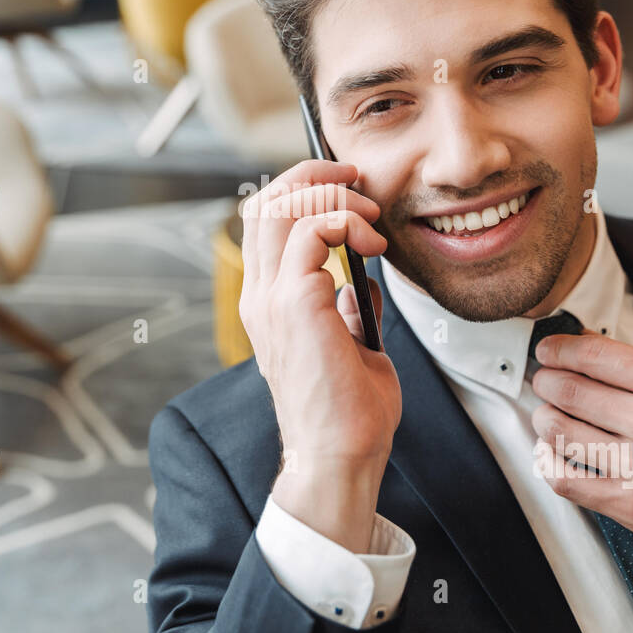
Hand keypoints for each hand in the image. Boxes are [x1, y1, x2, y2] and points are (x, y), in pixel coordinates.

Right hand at [238, 160, 400, 551]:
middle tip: (358, 179)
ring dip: (335, 197)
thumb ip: (348, 308)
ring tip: (371, 219)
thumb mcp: (352, 344)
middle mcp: (259, 296)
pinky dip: (345, 222)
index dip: (303, 191)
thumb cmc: (350, 414)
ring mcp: (271, 299)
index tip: (351, 191)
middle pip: (267, 201)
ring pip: (283, 205)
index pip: (266, 222)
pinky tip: (372, 246)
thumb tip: (364, 279)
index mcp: (267, 304)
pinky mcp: (296, 304)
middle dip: (314, 175)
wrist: (341, 457)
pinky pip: (312, 231)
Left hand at [529, 329, 632, 592]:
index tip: (549, 351)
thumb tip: (591, 351)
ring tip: (548, 415)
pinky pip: (565, 479)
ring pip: (560, 432)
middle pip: (571, 391)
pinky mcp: (632, 506)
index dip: (560, 349)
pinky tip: (553, 453)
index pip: (596, 355)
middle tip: (544, 381)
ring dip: (544, 418)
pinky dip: (549, 461)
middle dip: (547, 381)